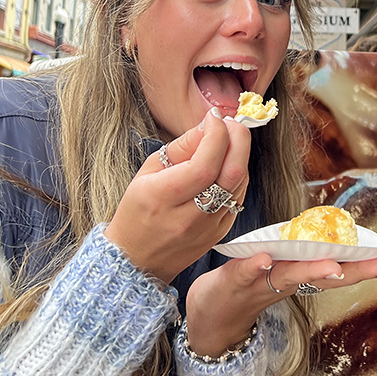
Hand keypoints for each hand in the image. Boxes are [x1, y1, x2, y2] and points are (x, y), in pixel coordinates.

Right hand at [104, 109, 249, 282]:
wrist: (137, 258)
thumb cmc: (138, 209)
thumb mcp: (148, 171)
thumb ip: (181, 147)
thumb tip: (209, 125)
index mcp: (163, 197)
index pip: (204, 164)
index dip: (216, 135)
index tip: (214, 117)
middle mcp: (188, 216)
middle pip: (230, 174)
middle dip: (238, 140)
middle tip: (230, 123)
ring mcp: (208, 228)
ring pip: (239, 184)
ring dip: (240, 155)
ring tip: (228, 139)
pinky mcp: (220, 233)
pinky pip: (238, 197)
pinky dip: (238, 174)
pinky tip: (227, 163)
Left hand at [184, 251, 376, 357]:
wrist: (207, 319)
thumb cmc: (248, 286)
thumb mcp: (280, 269)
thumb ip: (305, 255)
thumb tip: (336, 233)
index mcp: (301, 274)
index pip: (340, 267)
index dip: (370, 263)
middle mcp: (285, 281)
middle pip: (325, 274)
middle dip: (357, 269)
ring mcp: (259, 283)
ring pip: (289, 275)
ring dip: (311, 270)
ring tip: (333, 264)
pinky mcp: (230, 282)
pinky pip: (243, 274)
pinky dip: (253, 268)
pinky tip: (263, 260)